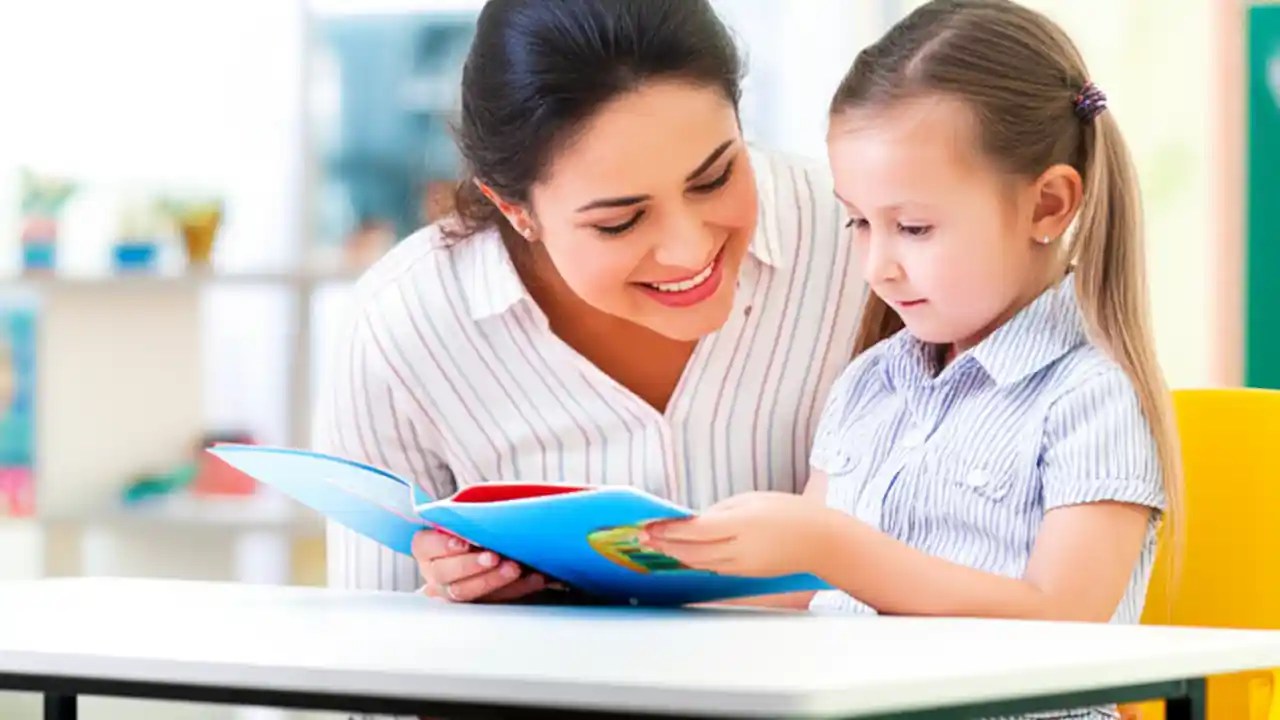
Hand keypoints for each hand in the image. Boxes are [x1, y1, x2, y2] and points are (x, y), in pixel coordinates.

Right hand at [412, 529, 546, 602]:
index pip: (424, 546)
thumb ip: (464, 519)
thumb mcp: (463, 520)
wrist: (484, 551)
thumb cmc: (472, 531)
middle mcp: (436, 574)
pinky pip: (496, 601)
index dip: (442, 545)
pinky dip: (518, 589)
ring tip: (514, 568)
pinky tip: (534, 578)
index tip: (463, 542)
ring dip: (493, 580)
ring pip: (467, 592)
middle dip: (471, 565)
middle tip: (492, 556)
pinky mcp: (478, 604)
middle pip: (445, 574)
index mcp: (427, 550)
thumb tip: (484, 512)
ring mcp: (454, 592)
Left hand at [643, 492, 833, 577]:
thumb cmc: (790, 513)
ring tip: (654, 545)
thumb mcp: (752, 500)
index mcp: (741, 525)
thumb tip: (693, 521)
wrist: (821, 542)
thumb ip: (720, 511)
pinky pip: (712, 568)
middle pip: (691, 550)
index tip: (649, 524)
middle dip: (664, 544)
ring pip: (698, 563)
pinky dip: (693, 560)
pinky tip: (681, 553)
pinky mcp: (745, 575)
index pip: (694, 530)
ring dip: (674, 554)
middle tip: (641, 537)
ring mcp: (741, 567)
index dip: (668, 529)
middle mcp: (738, 550)